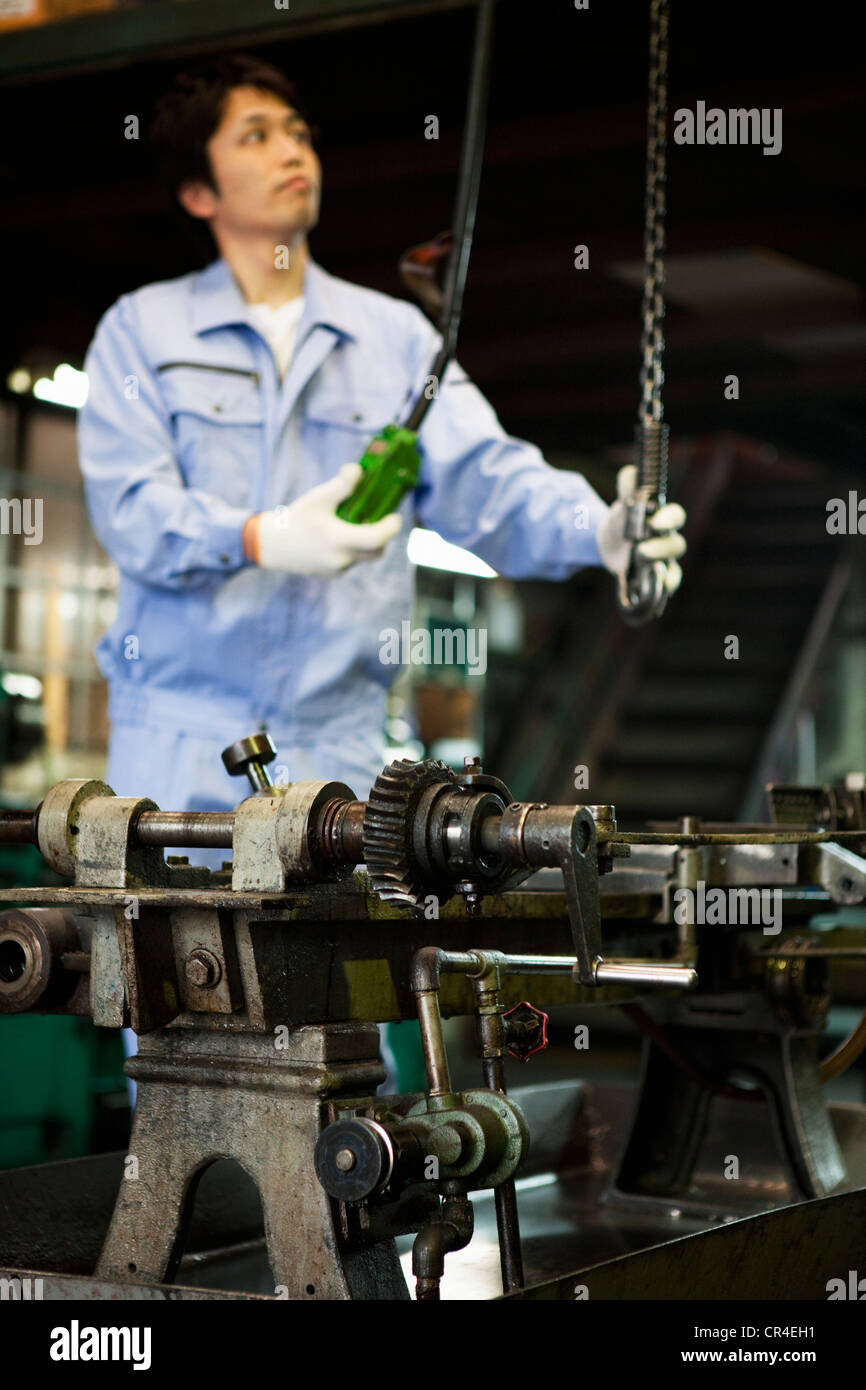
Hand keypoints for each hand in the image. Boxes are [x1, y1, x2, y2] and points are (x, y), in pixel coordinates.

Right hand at [244, 464, 402, 575]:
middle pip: (377, 551)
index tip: (395, 517)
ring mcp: (336, 570)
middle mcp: (340, 559)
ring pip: (364, 556)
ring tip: (354, 524)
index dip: (390, 528)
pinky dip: (352, 548)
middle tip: (380, 520)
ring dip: (366, 542)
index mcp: (338, 540)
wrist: (271, 546)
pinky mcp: (331, 574)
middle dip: (382, 536)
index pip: (376, 539)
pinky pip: (351, 561)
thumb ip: (341, 485)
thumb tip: (359, 470)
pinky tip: (338, 536)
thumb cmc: (296, 518)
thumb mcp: (318, 498)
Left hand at [596, 464, 686, 594]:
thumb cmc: (624, 520)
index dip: (670, 520)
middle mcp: (667, 541)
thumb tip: (630, 474)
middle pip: (676, 545)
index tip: (655, 523)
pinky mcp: (654, 580)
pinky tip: (654, 593)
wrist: (611, 543)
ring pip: (674, 569)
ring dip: (664, 572)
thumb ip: (627, 489)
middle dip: (662, 548)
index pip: (676, 517)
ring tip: (646, 571)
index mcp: (663, 519)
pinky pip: (664, 588)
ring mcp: (663, 562)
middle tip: (641, 551)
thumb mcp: (622, 505)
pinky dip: (662, 591)